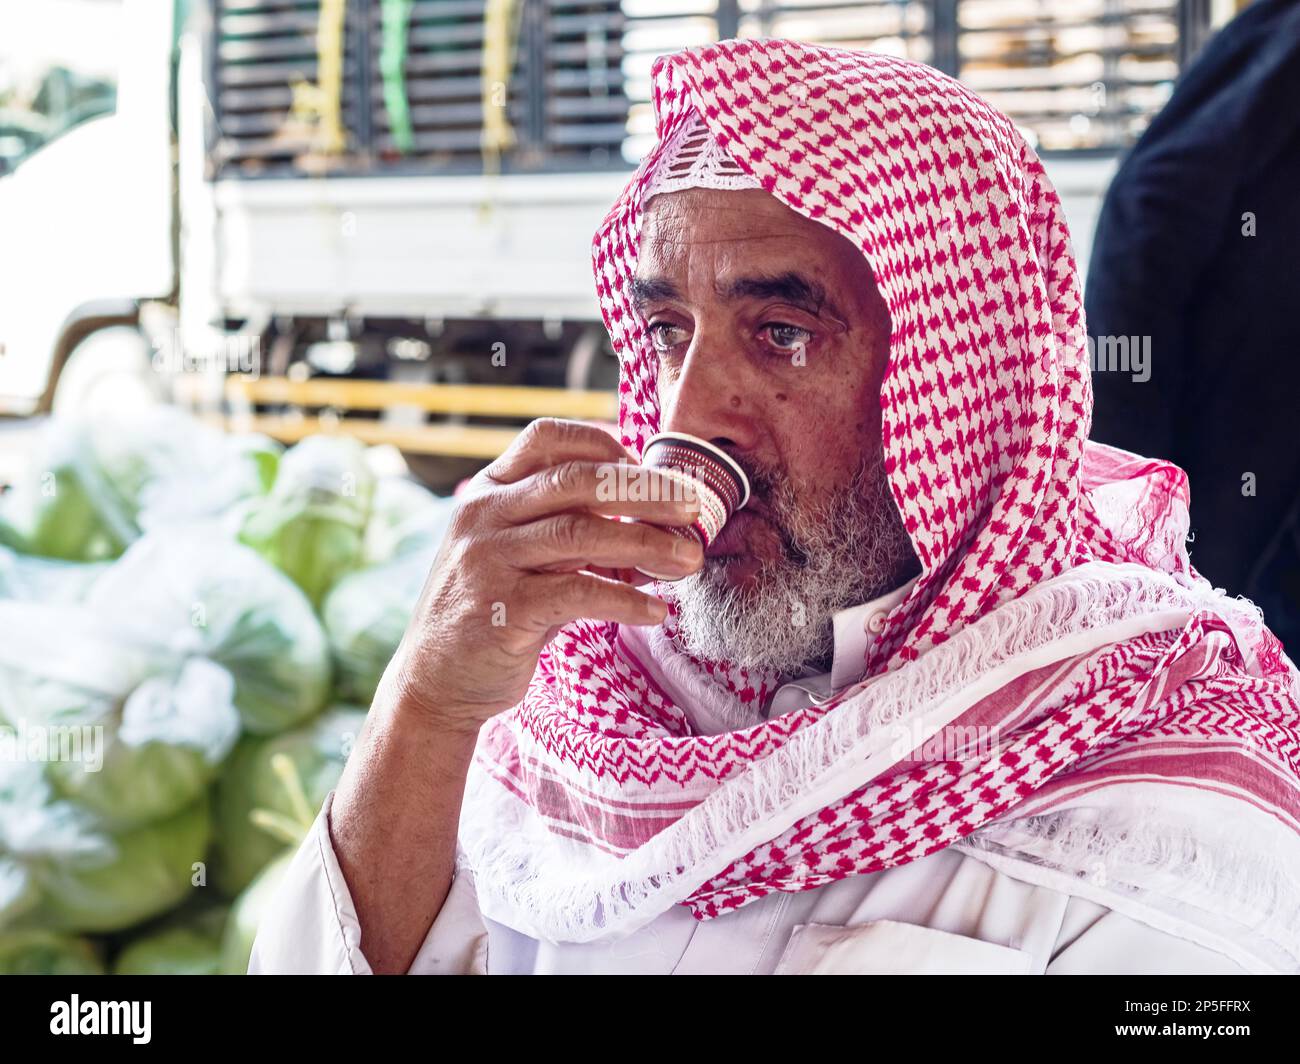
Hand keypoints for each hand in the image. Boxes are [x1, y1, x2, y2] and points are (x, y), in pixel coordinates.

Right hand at [381, 418, 703, 733]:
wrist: (435, 681)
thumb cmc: (493, 612)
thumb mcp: (523, 558)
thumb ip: (571, 534)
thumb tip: (657, 524)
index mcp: (488, 491)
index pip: (546, 438)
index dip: (602, 444)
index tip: (647, 466)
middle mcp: (483, 516)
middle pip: (577, 481)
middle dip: (645, 490)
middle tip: (693, 507)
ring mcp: (488, 560)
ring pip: (582, 534)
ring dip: (647, 544)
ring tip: (689, 559)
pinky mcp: (502, 609)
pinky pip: (578, 593)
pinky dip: (625, 599)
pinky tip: (655, 611)